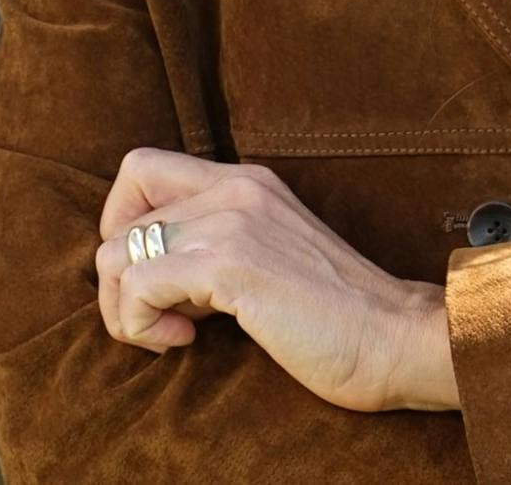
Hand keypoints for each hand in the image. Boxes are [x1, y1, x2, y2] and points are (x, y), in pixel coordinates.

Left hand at [95, 147, 459, 412]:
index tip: (158, 278)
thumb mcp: (271, 259)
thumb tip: (149, 276)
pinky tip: (184, 341)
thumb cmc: (337, 317)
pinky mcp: (229, 264)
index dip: (125, 225)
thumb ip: (219, 247)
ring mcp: (232, 221)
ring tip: (173, 334)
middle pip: (119, 216)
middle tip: (160, 314)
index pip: (140, 170)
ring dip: (126, 309)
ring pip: (115, 255)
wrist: (395, 338)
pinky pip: (137, 286)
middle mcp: (236, 187)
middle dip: (119, 280)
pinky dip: (141, 325)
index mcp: (248, 181)